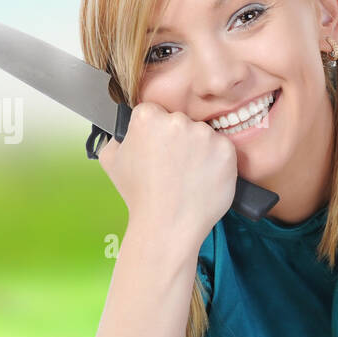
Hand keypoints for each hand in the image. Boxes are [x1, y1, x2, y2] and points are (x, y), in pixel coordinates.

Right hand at [96, 100, 238, 251]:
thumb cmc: (139, 196)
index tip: (158, 150)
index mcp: (147, 117)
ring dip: (200, 150)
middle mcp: (177, 120)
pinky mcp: (226, 150)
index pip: (156, 112)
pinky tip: (204, 179)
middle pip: (181, 122)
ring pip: (203, 135)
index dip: (157, 133)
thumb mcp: (111, 161)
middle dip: (179, 140)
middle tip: (174, 167)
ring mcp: (204, 134)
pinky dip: (217, 163)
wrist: (168, 224)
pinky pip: (223, 150)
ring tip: (189, 176)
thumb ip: (116, 138)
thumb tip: (124, 132)